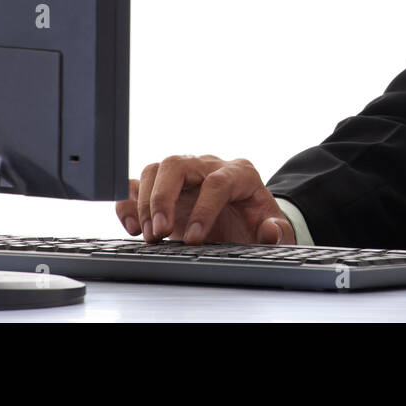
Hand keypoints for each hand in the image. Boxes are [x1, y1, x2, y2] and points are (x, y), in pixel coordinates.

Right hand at [115, 154, 293, 244]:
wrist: (246, 222)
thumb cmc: (258, 222)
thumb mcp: (275, 228)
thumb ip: (277, 231)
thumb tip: (270, 231)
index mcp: (239, 173)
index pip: (217, 182)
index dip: (204, 209)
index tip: (196, 240)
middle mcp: (208, 167)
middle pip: (177, 165)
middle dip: (163, 198)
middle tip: (160, 233)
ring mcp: (184, 176)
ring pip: (156, 171)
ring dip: (145, 202)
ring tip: (150, 235)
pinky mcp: (165, 190)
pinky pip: (138, 186)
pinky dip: (129, 204)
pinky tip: (133, 228)